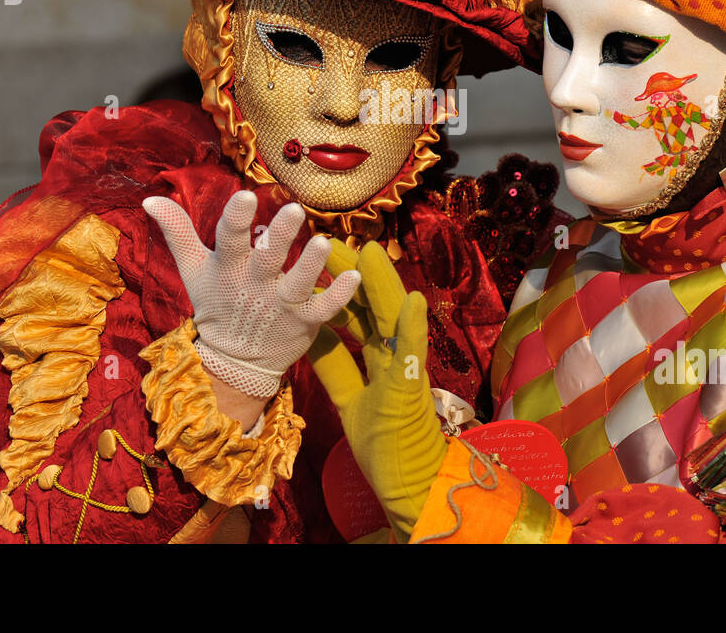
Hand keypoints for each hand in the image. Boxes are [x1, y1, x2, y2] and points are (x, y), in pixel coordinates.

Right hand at [143, 191, 360, 397]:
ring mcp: (281, 304)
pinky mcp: (304, 321)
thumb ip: (178, 232)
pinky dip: (338, 295)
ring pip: (299, 283)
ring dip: (311, 265)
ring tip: (324, 243)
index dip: (237, 218)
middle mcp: (256, 284)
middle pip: (268, 258)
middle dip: (280, 236)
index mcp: (229, 267)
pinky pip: (323, 308)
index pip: (230, 239)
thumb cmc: (217, 303)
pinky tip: (354, 277)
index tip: (245, 197)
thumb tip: (150, 199)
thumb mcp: (194, 269)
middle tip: (294, 210)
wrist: (234, 360)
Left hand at [308, 241, 446, 540]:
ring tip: (370, 251)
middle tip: (328, 240)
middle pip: (371, 306)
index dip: (337, 286)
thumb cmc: (386, 445)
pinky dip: (413, 325)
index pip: (355, 313)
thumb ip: (335, 366)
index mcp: (378, 357)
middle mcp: (394, 356)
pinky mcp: (412, 389)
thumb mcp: (349, 398)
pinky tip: (412, 300)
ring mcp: (406, 369)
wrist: (415, 484)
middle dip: (351, 273)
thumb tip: (310, 333)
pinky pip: (414, 353)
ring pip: (394, 318)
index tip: (317, 260)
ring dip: (383, 284)